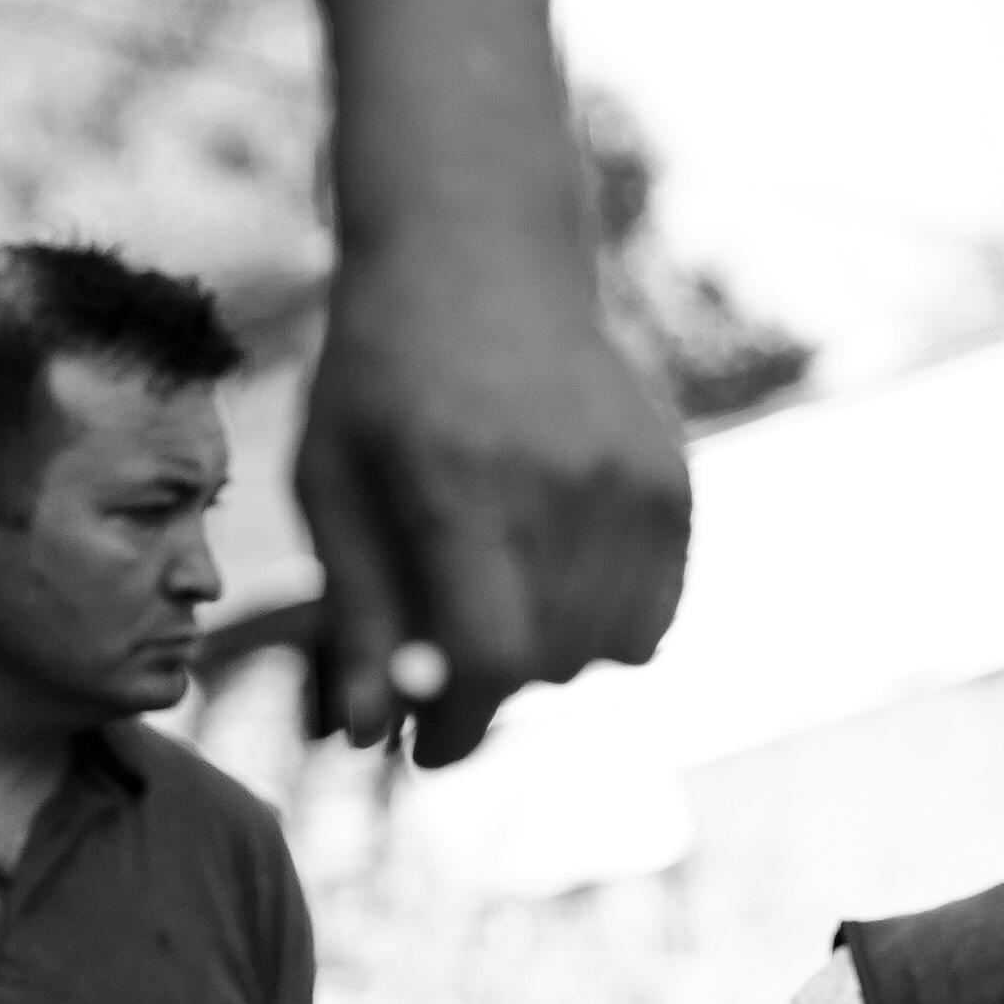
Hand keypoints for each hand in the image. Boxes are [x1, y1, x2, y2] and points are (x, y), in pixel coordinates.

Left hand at [298, 223, 691, 764]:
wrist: (477, 251)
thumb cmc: (382, 376)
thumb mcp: (332, 482)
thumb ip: (357, 611)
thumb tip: (374, 737)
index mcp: (462, 480)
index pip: (487, 656)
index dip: (457, 728)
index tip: (426, 752)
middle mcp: (560, 481)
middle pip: (543, 667)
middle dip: (488, 684)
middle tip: (446, 648)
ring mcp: (629, 482)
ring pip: (601, 656)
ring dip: (545, 656)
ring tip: (498, 591)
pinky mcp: (670, 486)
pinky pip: (649, 624)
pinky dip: (602, 627)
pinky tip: (554, 571)